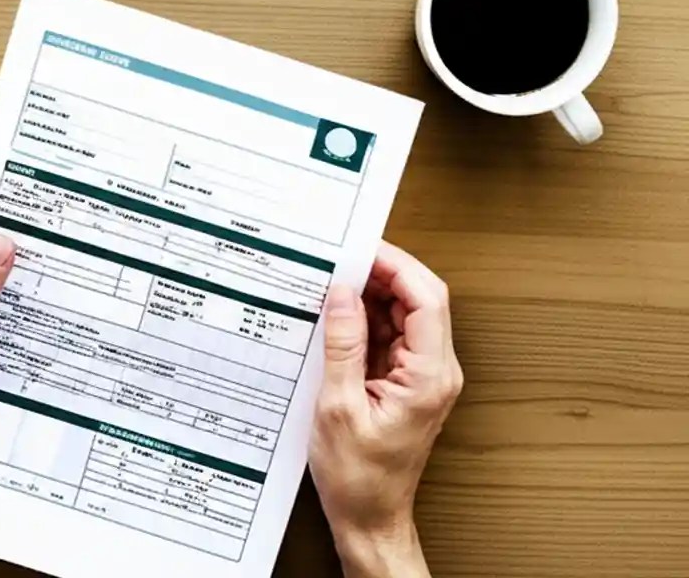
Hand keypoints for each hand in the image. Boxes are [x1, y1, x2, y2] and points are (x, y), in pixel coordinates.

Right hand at [308, 242, 462, 577]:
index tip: (362, 250)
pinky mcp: (407, 382)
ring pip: (404, 315)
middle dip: (382, 274)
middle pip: (420, 300)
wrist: (369, 517)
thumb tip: (341, 294)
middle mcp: (436, 372)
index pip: (426, 300)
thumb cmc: (358, 477)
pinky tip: (337, 317)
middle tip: (341, 260)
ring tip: (331, 286)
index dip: (396, 266)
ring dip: (371, 296)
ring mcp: (423, 376)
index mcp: (429, 377)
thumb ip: (342, 345)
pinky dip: (366, 320)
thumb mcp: (338, 406)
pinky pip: (391, 336)